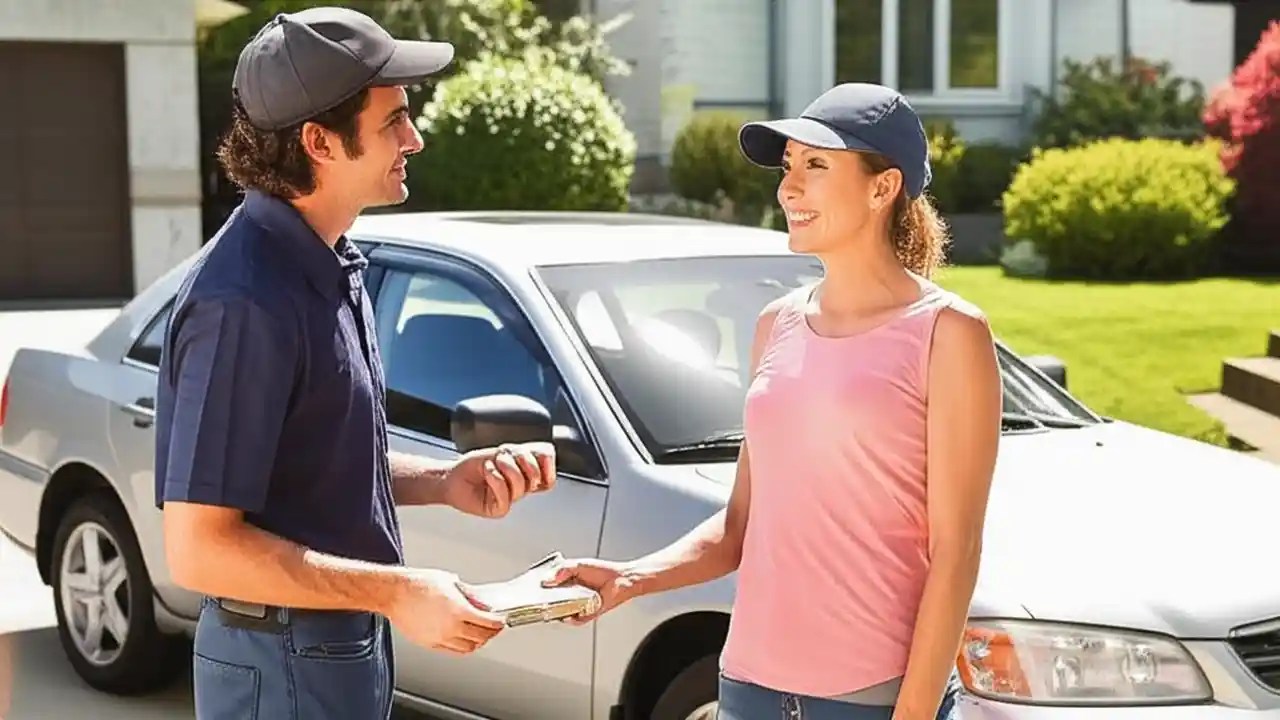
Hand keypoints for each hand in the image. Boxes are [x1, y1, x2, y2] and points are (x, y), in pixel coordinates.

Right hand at [384, 568, 505, 654]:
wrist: (394, 593)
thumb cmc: (418, 583)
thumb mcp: (451, 581)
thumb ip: (469, 594)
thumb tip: (482, 603)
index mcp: (459, 610)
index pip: (488, 623)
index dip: (498, 623)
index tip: (501, 621)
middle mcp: (451, 627)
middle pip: (481, 638)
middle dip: (491, 634)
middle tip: (494, 628)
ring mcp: (440, 638)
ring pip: (468, 648)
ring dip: (477, 642)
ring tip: (480, 634)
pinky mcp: (429, 644)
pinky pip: (452, 650)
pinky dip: (462, 647)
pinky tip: (464, 639)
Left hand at [444, 442, 555, 517]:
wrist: (451, 477)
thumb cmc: (473, 465)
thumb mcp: (503, 451)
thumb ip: (525, 452)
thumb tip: (544, 454)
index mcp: (524, 475)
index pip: (549, 474)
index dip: (548, 464)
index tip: (535, 454)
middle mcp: (519, 488)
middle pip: (538, 477)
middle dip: (523, 459)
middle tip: (508, 455)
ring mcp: (510, 499)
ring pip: (522, 485)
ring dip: (506, 467)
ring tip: (494, 463)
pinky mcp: (498, 509)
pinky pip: (505, 495)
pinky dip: (495, 478)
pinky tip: (487, 472)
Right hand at [541, 558, 641, 624]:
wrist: (621, 580)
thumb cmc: (602, 571)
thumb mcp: (578, 565)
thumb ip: (562, 571)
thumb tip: (546, 581)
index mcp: (566, 582)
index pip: (548, 588)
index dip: (538, 590)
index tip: (527, 590)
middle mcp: (570, 596)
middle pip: (551, 602)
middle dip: (543, 602)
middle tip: (534, 601)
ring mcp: (577, 606)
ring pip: (561, 612)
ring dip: (554, 612)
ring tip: (547, 608)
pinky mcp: (586, 615)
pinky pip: (574, 620)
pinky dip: (570, 618)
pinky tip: (566, 614)